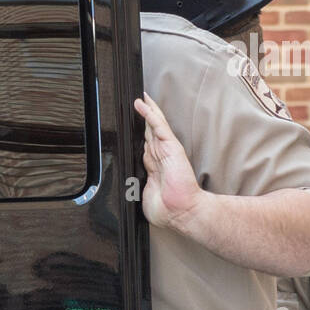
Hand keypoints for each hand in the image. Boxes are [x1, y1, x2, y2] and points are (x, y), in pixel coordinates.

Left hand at [133, 94, 203, 229]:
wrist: (181, 212)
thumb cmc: (166, 209)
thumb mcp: (144, 193)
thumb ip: (138, 181)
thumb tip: (129, 179)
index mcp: (155, 166)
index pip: (146, 144)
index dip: (140, 133)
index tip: (133, 123)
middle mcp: (160, 155)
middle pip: (149, 131)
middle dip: (143, 117)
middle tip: (138, 103)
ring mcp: (166, 150)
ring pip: (154, 125)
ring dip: (147, 110)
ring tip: (141, 97)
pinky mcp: (170, 147)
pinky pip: (158, 126)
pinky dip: (150, 114)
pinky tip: (143, 104)